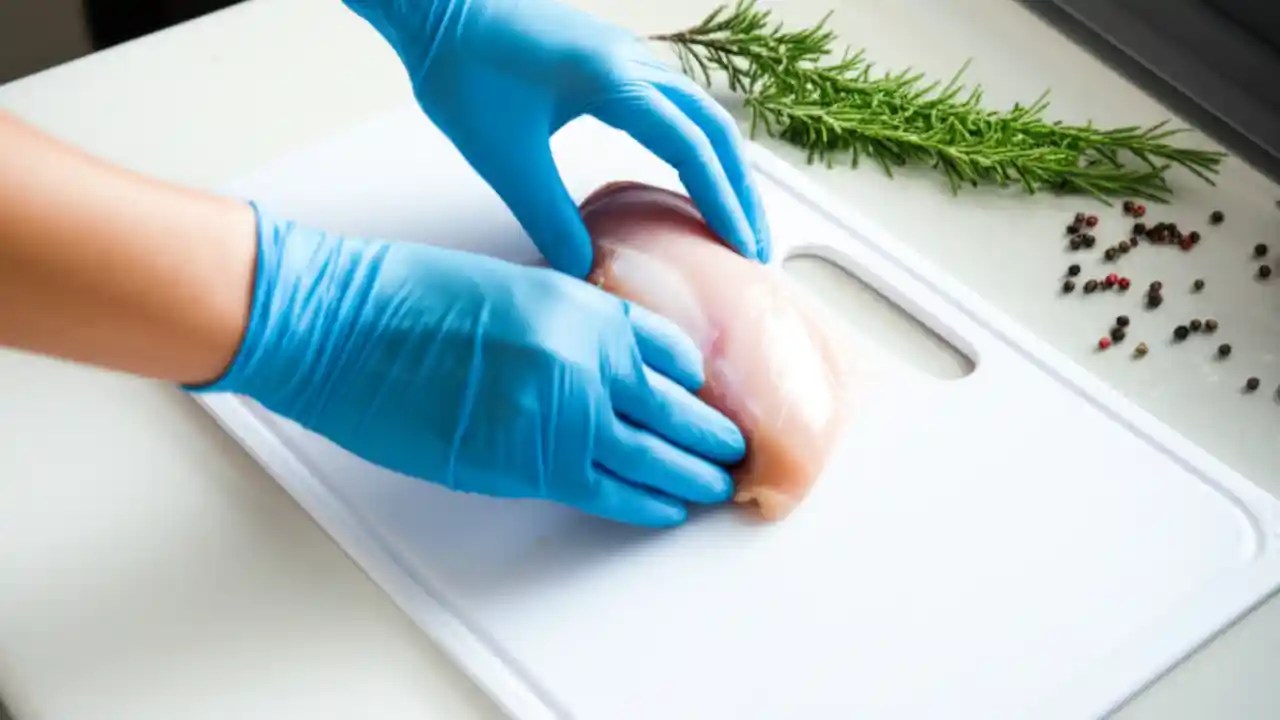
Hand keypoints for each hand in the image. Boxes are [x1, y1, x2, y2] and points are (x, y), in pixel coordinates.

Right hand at [193, 205, 745, 526]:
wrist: (341, 327)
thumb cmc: (404, 299)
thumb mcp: (509, 289)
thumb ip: (567, 324)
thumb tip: (601, 365)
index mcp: (583, 305)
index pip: (669, 348)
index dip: (697, 380)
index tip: (711, 395)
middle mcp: (587, 357)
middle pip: (677, 407)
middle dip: (713, 434)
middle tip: (738, 449)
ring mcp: (563, 414)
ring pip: (657, 456)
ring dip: (695, 474)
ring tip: (720, 485)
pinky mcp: (530, 464)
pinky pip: (611, 491)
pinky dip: (647, 503)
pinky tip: (669, 507)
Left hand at [343, 0, 770, 276]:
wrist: (438, 7)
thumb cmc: (461, 68)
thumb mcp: (503, 157)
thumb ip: (547, 217)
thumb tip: (584, 268)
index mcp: (614, 81)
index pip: (691, 148)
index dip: (721, 201)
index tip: (740, 246)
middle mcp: (635, 62)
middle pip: (716, 129)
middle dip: (741, 190)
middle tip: (754, 246)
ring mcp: (630, 56)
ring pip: (703, 113)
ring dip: (726, 167)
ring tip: (736, 220)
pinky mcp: (617, 60)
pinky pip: (680, 104)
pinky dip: (701, 146)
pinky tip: (694, 178)